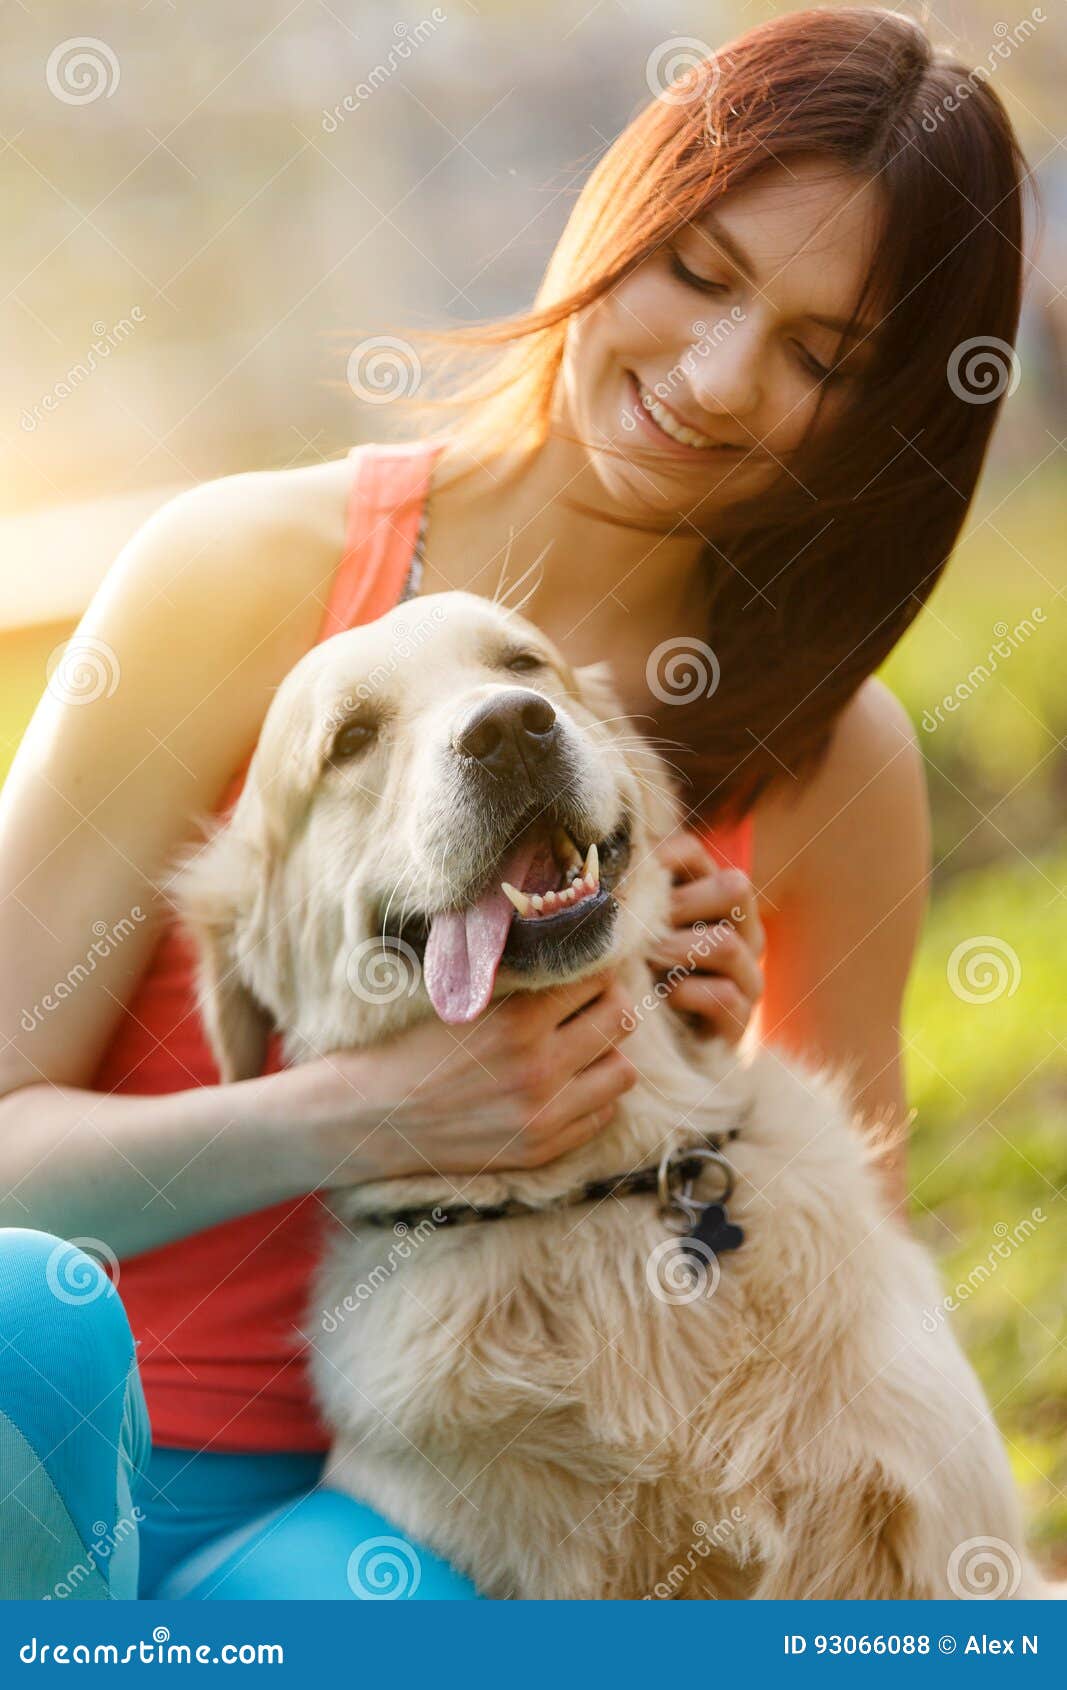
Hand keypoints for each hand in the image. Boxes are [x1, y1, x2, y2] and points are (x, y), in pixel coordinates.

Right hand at [268, 970, 638, 1188]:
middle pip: (619, 1018)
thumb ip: (513, 976)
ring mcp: (543, 1114)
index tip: (580, 965)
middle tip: (585, 1002)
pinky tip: (563, 1085)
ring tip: (580, 1046)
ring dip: (606, 1053)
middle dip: (606, 1002)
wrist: (366, 1118)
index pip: (594, 977)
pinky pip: (602, 1115)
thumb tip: (565, 944)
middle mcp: (537, 1068)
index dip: (589, 966)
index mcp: (515, 1021)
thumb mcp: (456, 997)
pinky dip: (591, 1097)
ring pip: (622, 1070)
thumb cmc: (406, 1046)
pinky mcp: (541, 1149)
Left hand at [648, 829, 765, 1043]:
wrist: (661, 1050)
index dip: (663, 856)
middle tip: (646, 925)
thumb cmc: (641, 980)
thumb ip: (627, 903)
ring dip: (682, 949)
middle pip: (733, 888)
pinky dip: (690, 993)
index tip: (633, 875)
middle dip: (683, 903)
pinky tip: (666, 995)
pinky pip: (727, 996)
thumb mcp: (634, 936)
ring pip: (729, 943)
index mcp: (710, 900)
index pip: (695, 854)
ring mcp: (747, 975)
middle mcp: (741, 930)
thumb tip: (598, 867)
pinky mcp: (740, 1019)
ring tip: (651, 958)